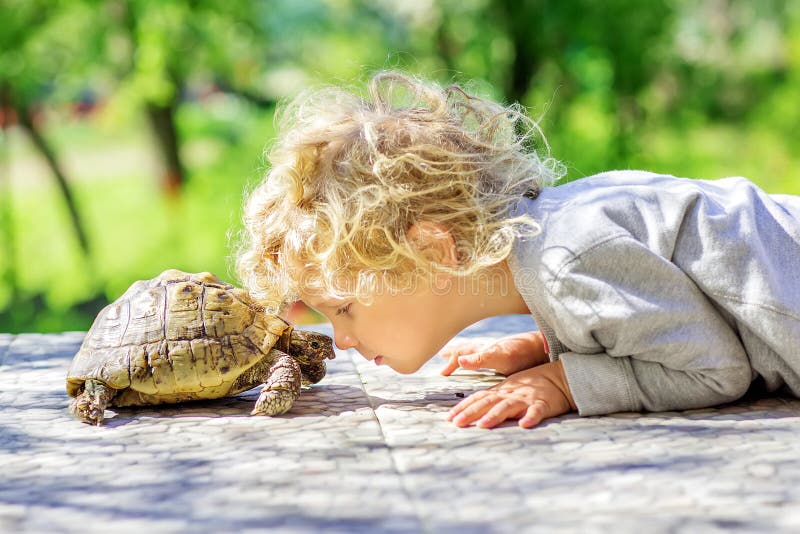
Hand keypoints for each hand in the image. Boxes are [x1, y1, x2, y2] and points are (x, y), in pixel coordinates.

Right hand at [439, 331, 548, 376]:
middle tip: (443, 355)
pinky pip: (487, 355)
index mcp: (483, 349)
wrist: (544, 348)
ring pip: (476, 350)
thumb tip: (458, 361)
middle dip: (454, 352)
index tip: (442, 372)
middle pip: (467, 348)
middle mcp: (488, 347)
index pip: (461, 352)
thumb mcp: (499, 358)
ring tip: (459, 356)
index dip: (451, 362)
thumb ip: (479, 359)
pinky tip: (485, 361)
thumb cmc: (522, 353)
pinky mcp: (508, 355)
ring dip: (465, 353)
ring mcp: (498, 350)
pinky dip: (480, 357)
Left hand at [447, 361, 576, 428]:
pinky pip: (537, 411)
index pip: (478, 398)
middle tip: (457, 423)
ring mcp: (526, 399)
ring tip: (483, 425)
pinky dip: (530, 417)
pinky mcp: (543, 404)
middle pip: (488, 402)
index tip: (449, 418)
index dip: (464, 407)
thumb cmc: (530, 386)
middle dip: (471, 412)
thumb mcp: (508, 390)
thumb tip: (470, 412)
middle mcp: (510, 394)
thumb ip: (491, 400)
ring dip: (495, 415)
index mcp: (501, 391)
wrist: (558, 377)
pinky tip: (524, 425)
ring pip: (508, 406)